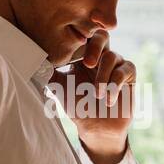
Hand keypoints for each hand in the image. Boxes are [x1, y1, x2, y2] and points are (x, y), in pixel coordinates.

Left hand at [49, 29, 134, 163]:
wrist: (97, 127)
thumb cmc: (78, 106)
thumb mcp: (60, 88)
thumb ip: (49, 72)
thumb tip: (33, 59)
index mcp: (84, 56)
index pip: (84, 37)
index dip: (79, 38)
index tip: (71, 53)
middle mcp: (101, 56)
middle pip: (102, 36)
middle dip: (95, 47)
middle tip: (87, 63)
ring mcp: (116, 64)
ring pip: (112, 56)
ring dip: (103, 76)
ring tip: (97, 94)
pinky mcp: (129, 74)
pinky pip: (125, 69)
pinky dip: (115, 84)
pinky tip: (108, 99)